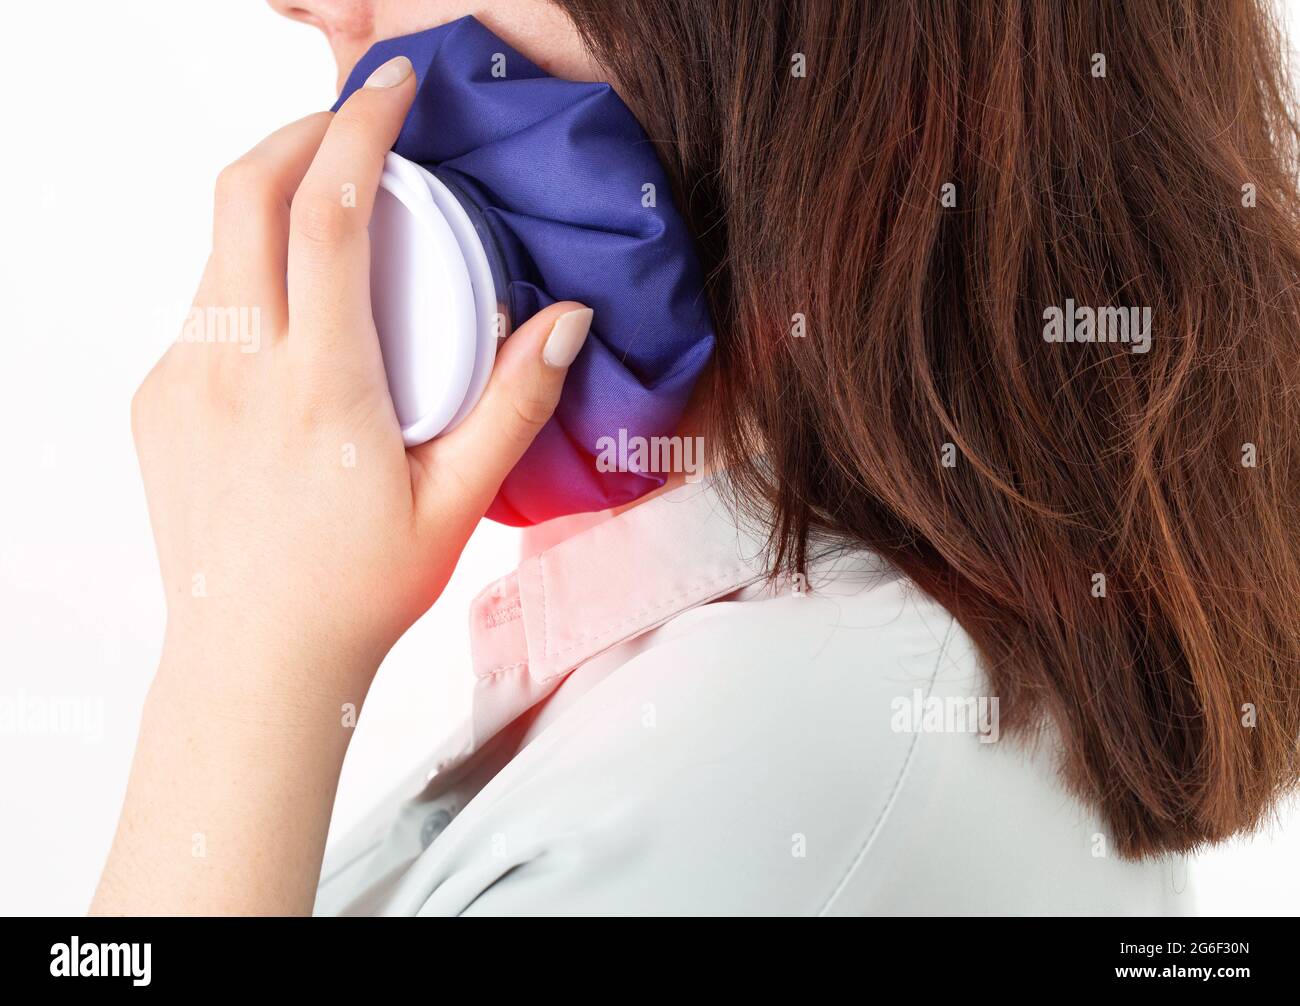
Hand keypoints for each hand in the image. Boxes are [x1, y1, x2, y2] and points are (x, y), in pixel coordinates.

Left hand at [94, 54, 591, 914]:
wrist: (254, 665)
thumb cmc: (357, 594)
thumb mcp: (458, 504)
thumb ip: (515, 402)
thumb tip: (566, 320)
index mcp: (320, 384)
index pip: (329, 214)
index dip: (362, 130)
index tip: (392, 91)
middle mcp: (237, 368)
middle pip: (245, 192)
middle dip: (300, 133)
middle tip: (355, 127)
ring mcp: (184, 382)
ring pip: (218, 246)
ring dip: (272, 206)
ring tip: (335, 228)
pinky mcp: (157, 402)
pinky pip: (202, 308)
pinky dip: (249, 280)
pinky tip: (295, 327)